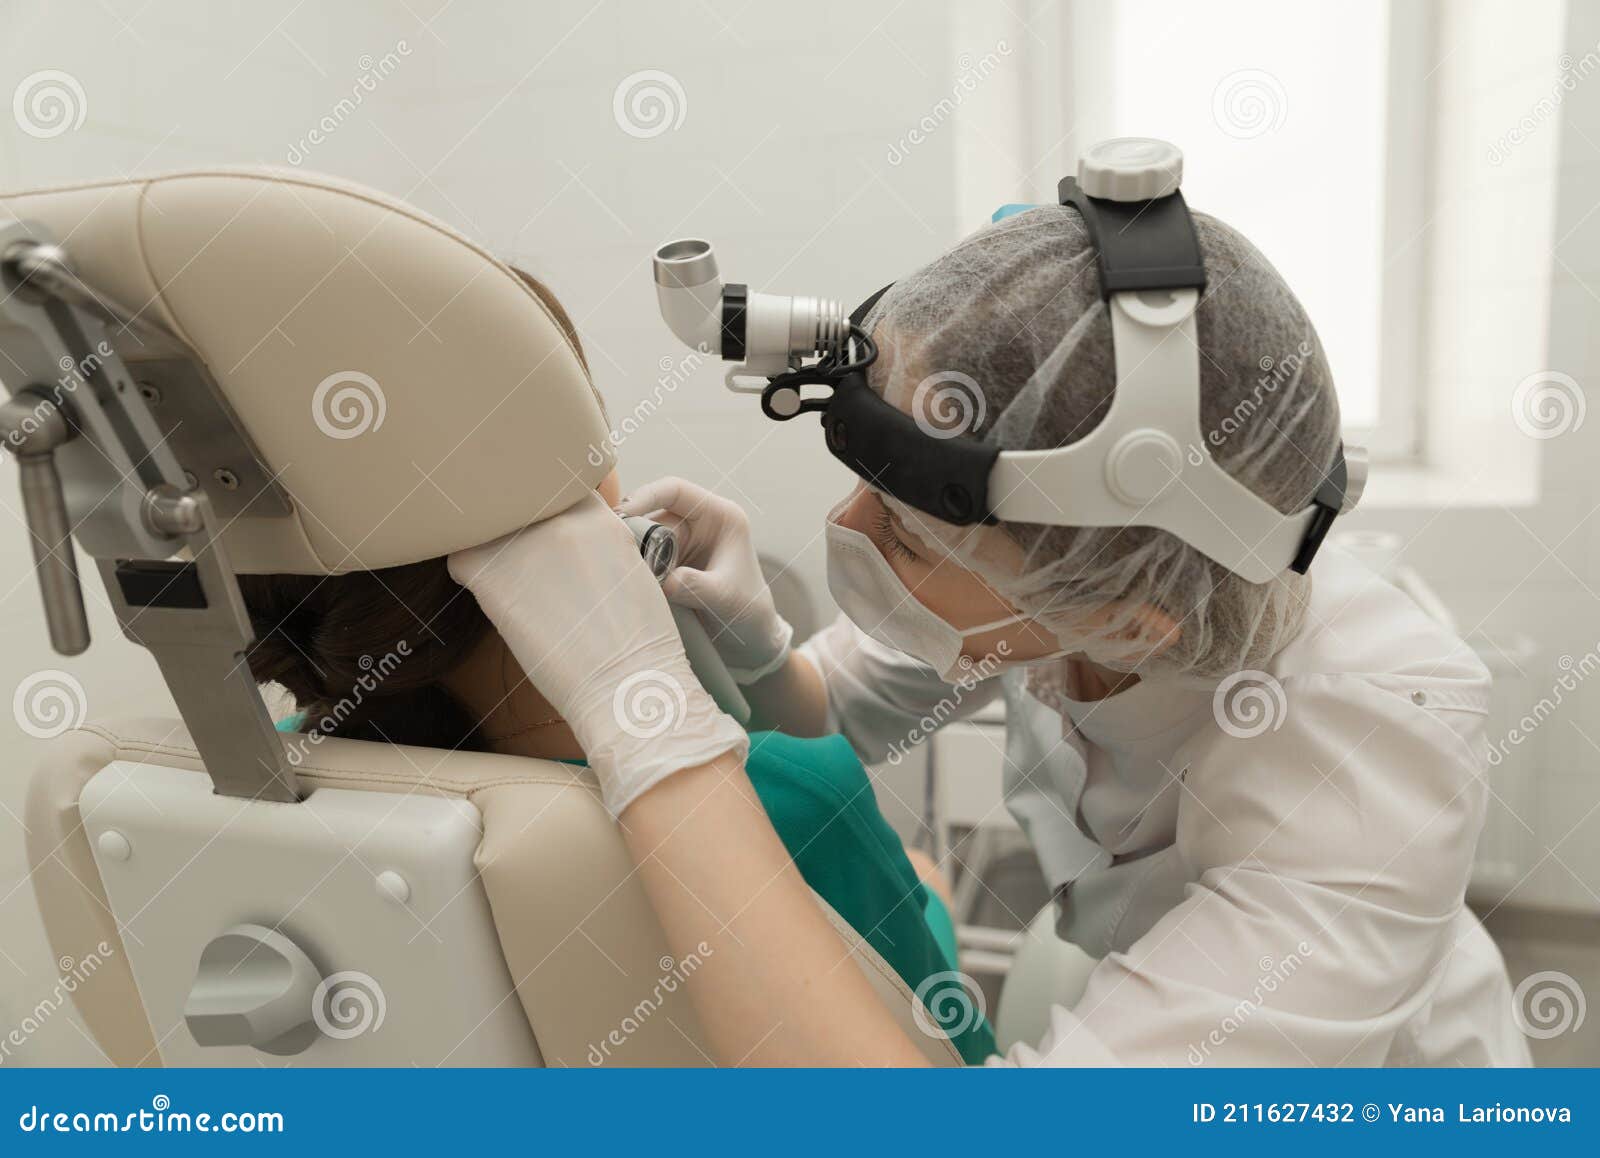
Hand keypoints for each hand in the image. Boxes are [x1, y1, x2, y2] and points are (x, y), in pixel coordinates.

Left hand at [449, 491, 746, 814]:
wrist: (627, 681)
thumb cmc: (634, 643)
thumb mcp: (629, 570)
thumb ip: (596, 543)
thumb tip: (559, 548)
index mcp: (597, 515)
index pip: (552, 487)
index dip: (542, 511)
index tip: (541, 537)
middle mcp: (560, 517)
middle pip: (516, 503)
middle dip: (514, 528)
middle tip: (524, 568)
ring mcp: (525, 541)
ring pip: (487, 528)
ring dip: (492, 550)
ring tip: (512, 587)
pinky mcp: (492, 571)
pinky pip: (460, 558)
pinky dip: (470, 578)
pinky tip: (495, 602)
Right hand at [618, 476, 792, 682]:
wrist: (751, 636)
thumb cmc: (749, 610)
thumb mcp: (726, 598)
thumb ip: (696, 586)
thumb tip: (665, 582)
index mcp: (721, 516)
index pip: (675, 490)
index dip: (646, 496)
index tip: (622, 514)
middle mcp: (699, 523)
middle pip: (654, 516)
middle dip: (636, 536)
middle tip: (622, 559)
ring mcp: (683, 542)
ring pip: (645, 539)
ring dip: (636, 556)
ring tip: (628, 577)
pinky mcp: (671, 562)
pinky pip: (645, 559)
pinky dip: (637, 570)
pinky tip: (629, 583)